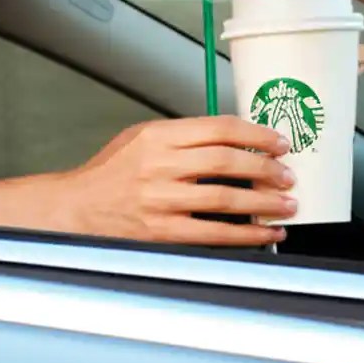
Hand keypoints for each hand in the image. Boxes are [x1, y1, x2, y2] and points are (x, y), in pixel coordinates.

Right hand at [58, 116, 295, 245]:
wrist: (75, 209)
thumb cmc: (109, 174)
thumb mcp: (139, 139)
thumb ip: (181, 137)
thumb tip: (233, 140)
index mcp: (158, 136)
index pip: (219, 128)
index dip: (256, 134)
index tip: (279, 143)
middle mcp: (160, 165)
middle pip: (227, 161)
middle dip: (266, 168)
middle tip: (288, 175)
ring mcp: (161, 200)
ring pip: (226, 197)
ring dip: (264, 202)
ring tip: (287, 204)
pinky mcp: (162, 231)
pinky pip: (214, 233)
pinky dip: (246, 234)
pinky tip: (266, 233)